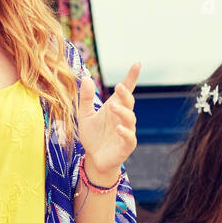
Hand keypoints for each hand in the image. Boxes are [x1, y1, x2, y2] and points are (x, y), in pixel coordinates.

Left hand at [76, 61, 140, 180]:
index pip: (126, 90)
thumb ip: (85, 98)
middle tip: (118, 87)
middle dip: (125, 94)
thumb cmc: (92, 135)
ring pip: (130, 119)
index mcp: (114, 107)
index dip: (131, 77)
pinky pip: (129, 138)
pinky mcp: (126, 146)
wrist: (94, 158)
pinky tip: (118, 128)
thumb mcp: (84, 115)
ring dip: (122, 112)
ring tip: (112, 107)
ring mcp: (127, 131)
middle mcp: (123, 117)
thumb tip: (86, 78)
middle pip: (129, 102)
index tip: (137, 64)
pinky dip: (125, 132)